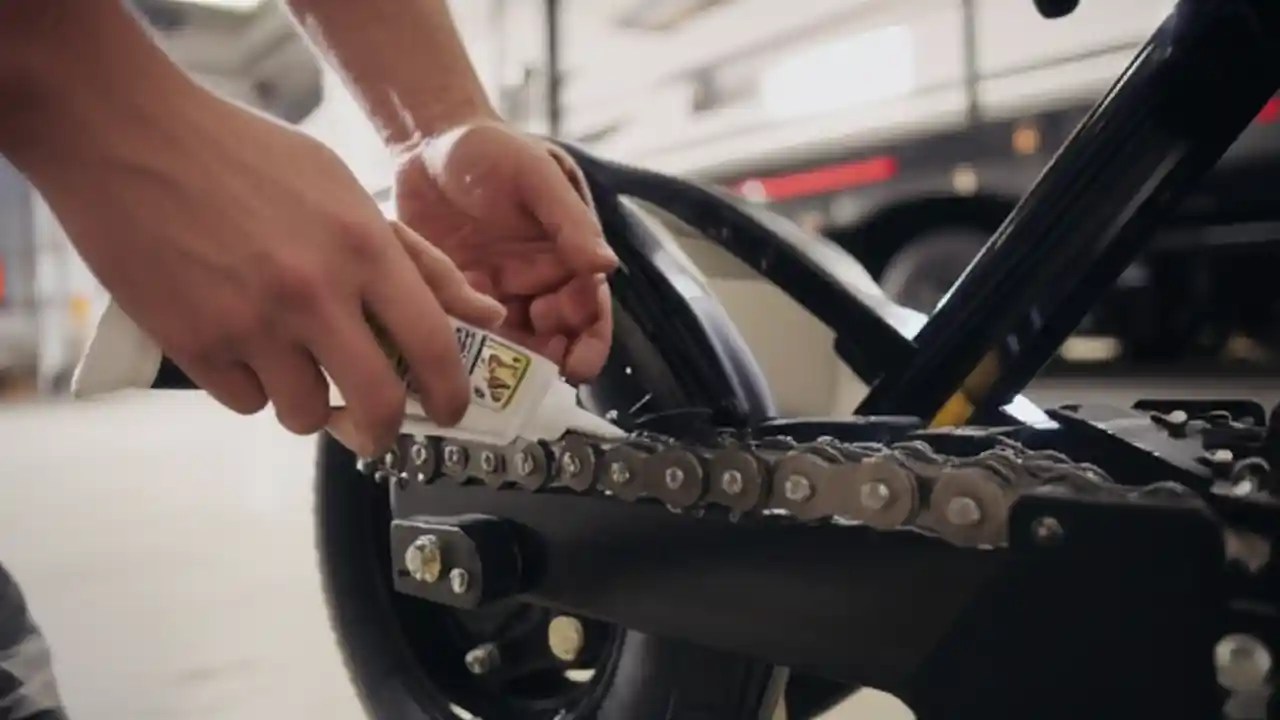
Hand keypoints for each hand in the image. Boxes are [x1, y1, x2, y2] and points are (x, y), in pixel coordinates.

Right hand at [35, 92, 503, 455]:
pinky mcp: (194, 342)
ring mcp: (251, 322)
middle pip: (377, 404)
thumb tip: (484, 313)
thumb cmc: (247, 158)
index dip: (452, 394)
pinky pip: (244, 402)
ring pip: (303, 415)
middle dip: (385, 431)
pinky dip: (251, 388)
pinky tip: (242, 347)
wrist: (130, 137)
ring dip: (308, 407)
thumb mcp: (345, 190)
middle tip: (378, 431)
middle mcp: (313, 292)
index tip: (452, 412)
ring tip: (295, 369)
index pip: (433, 345)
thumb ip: (418, 259)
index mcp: (363, 247)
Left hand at [394, 122, 618, 382]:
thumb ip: (571, 221)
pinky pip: (465, 333)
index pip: (590, 310)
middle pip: (554, 339)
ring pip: (510, 345)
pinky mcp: (455, 296)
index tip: (576, 361)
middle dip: (547, 360)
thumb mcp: (537, 176)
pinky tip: (455, 355)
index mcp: (568, 255)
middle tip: (530, 372)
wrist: (427, 140)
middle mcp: (536, 282)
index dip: (588, 340)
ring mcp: (495, 293)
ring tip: (492, 374)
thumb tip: (606, 266)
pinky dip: (464, 349)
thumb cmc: (492, 148)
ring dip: (505, 364)